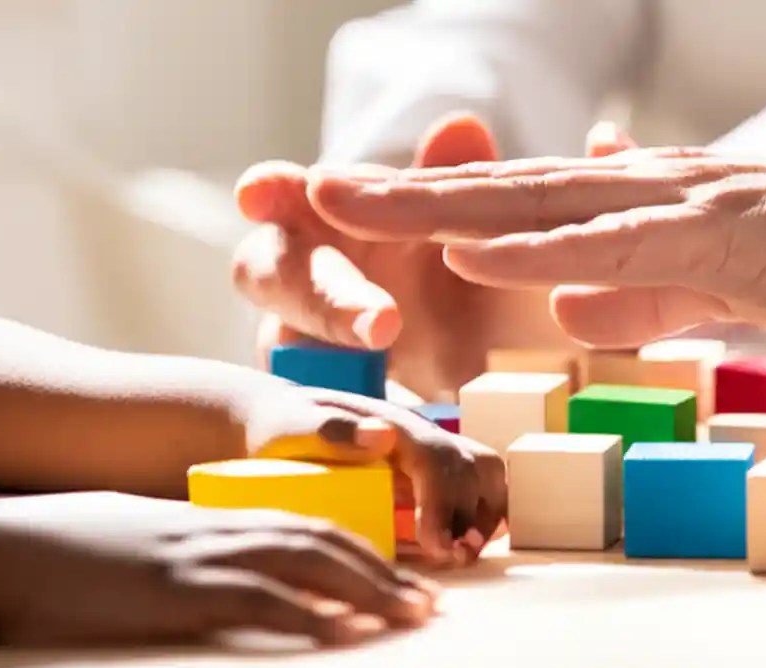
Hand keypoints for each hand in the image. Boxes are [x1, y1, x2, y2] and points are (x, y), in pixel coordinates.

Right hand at [0, 492, 439, 647]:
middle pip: (321, 540)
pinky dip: (308, 615)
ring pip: (305, 562)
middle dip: (382, 573)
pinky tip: (343, 634)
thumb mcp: (133, 542)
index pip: (303, 526)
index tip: (396, 581)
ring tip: (410, 618)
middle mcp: (215, 529)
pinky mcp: (176, 589)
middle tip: (428, 606)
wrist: (4, 549)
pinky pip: (258, 599)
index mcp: (208, 519)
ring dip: (366, 590)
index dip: (357, 551)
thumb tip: (204, 582)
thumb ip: (179, 555)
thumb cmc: (59, 551)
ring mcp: (198, 556)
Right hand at [231, 113, 579, 400]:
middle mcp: (302, 281)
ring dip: (333, 367)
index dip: (268, 193)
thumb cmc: (473, 276)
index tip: (258, 193)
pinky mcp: (323, 410)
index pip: (281, 197)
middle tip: (383, 322)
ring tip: (393, 396)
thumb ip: (459, 184)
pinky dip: (340, 429)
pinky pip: (314, 421)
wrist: (507, 367)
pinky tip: (386, 442)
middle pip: (268, 276)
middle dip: (318, 294)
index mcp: (326, 219)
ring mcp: (305, 348)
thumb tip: (460, 126)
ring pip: (284, 353)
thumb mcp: (477, 231)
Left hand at [240, 377, 506, 567]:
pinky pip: (473, 486)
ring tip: (462, 554)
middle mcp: (418, 434)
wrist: (275, 419)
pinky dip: (481, 514)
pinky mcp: (425, 472)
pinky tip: (463, 545)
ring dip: (485, 514)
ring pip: (483, 471)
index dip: (443, 504)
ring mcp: (425, 451)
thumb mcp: (292, 426)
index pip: (437, 458)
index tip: (437, 546)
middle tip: (453, 559)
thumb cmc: (278, 426)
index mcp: (391, 423)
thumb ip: (333, 430)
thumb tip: (385, 434)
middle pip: (471, 466)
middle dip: (472, 515)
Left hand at [304, 148, 765, 346]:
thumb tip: (564, 313)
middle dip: (400, 193)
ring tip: (350, 205)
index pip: (515, 200)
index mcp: (634, 202)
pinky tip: (469, 253)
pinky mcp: (715, 237)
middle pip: (499, 190)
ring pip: (535, 205)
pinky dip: (536, 252)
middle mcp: (639, 188)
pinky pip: (610, 246)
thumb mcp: (706, 287)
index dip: (432, 203)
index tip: (358, 212)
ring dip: (437, 206)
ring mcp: (673, 205)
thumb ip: (634, 297)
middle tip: (311, 189)